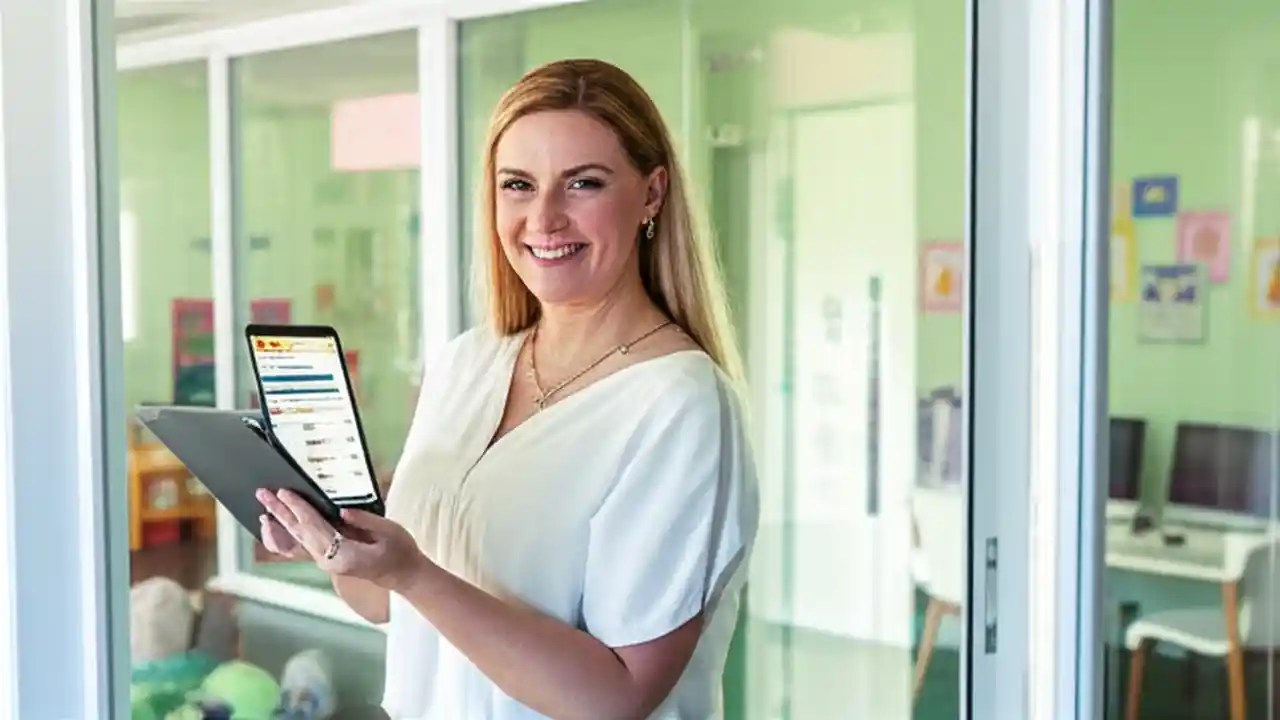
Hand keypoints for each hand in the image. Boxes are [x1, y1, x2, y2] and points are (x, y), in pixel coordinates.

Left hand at [257, 488, 428, 590]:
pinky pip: (301, 546)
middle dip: (280, 512)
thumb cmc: (400, 551)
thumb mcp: (390, 532)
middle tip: (263, 493)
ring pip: (296, 542)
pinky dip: (287, 534)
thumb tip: (341, 511)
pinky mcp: (326, 558)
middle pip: (299, 534)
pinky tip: (278, 524)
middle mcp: (328, 561)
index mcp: (344, 555)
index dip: (299, 508)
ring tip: (264, 507)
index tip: (285, 492)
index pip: (315, 528)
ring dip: (279, 523)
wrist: (404, 574)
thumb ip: (365, 521)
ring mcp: (326, 561)